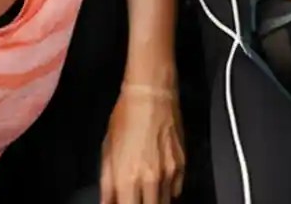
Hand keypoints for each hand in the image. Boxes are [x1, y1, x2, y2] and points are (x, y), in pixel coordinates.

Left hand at [100, 82, 185, 203]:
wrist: (152, 96)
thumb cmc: (125, 120)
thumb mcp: (107, 151)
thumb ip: (107, 184)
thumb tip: (108, 203)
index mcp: (127, 179)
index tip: (124, 202)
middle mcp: (151, 180)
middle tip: (134, 197)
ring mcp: (169, 174)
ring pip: (164, 203)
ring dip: (154, 200)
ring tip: (145, 191)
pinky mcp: (182, 165)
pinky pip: (176, 190)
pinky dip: (167, 190)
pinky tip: (158, 180)